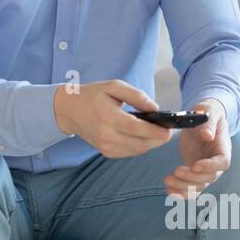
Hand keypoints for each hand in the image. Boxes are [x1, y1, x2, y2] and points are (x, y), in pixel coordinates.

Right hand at [53, 80, 172, 158]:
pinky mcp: (106, 152)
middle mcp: (106, 135)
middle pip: (140, 143)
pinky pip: (130, 153)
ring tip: (158, 133)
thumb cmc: (92, 95)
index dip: (156, 132)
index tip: (169, 130)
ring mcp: (105, 146)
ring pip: (137, 150)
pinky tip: (143, 138)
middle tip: (168, 131)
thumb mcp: (113, 86)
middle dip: (158, 139)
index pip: (137, 129)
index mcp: (108, 116)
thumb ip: (136, 95)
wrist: (69, 111)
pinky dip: (140, 147)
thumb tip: (155, 108)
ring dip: (151, 144)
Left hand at [164, 99, 231, 198]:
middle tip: (175, 171)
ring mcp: (206, 170)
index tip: (195, 166)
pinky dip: (181, 193)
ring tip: (167, 181)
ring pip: (199, 186)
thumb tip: (207, 135)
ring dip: (184, 187)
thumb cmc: (208, 113)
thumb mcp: (208, 112)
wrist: (203, 120)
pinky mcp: (195, 173)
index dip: (210, 167)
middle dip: (192, 178)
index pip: (222, 163)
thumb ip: (209, 123)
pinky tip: (169, 192)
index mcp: (223, 148)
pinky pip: (191, 188)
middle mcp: (216, 163)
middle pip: (209, 178)